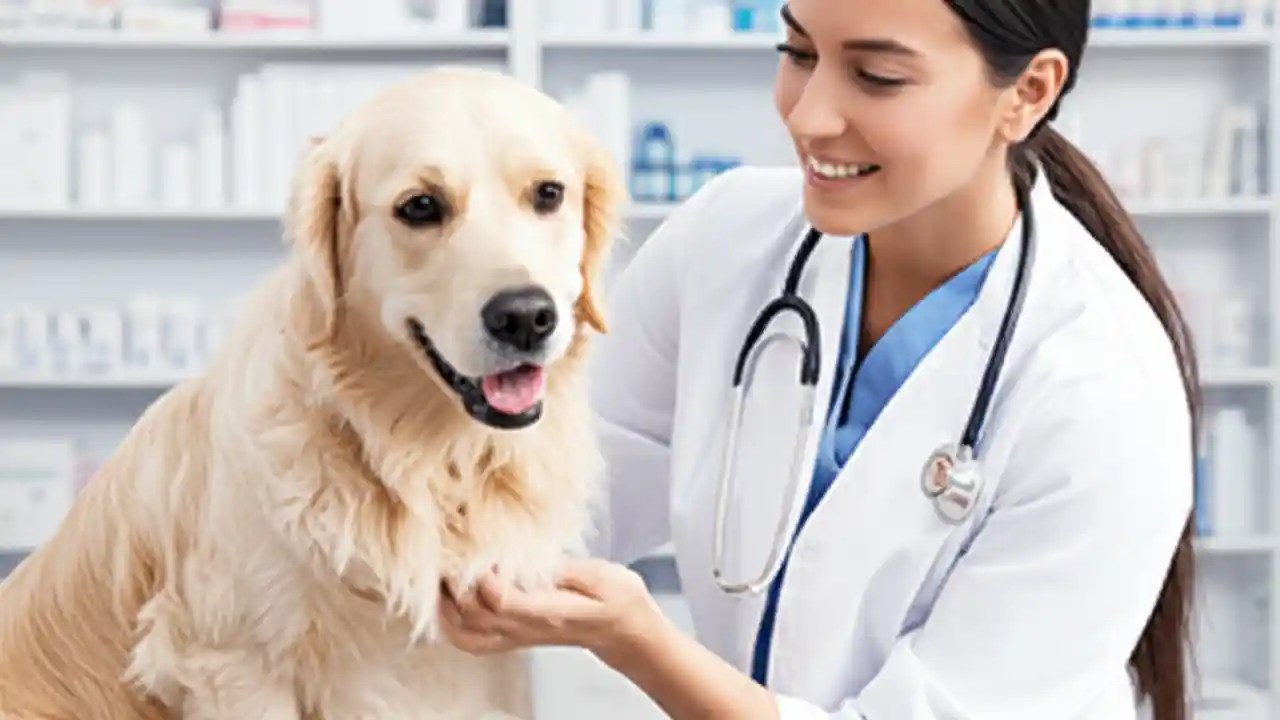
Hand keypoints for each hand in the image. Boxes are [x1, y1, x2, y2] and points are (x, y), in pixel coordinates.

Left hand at [438, 557, 662, 661]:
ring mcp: (517, 639)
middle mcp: (527, 630)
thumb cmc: (617, 600)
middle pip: (475, 618)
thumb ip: (564, 566)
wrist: (625, 632)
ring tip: (438, 578)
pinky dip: (450, 626)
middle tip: (447, 554)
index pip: (503, 603)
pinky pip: (472, 642)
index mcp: (551, 613)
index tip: (475, 550)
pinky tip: (444, 604)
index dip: (483, 580)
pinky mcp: (514, 639)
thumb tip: (526, 551)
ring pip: (466, 635)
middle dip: (455, 587)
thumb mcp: (603, 575)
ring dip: (445, 609)